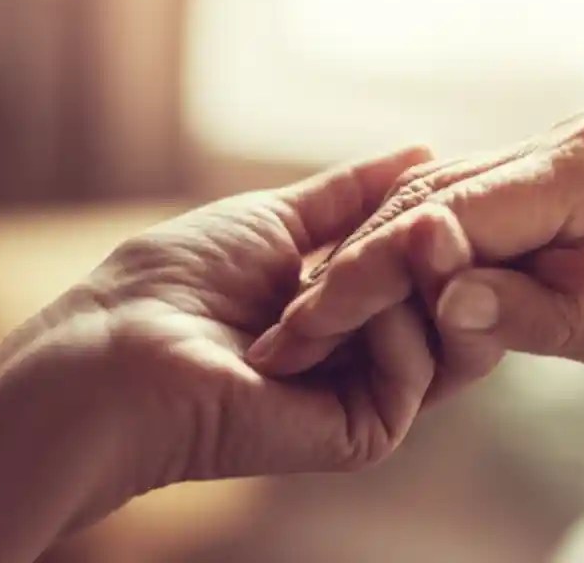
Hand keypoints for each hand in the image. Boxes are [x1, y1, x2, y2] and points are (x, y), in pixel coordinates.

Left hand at [35, 146, 464, 492]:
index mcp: (342, 310)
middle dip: (452, 249)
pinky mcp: (362, 433)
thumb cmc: (175, 283)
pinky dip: (400, 325)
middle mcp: (360, 355)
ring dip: (429, 276)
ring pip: (443, 336)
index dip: (444, 227)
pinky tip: (368, 299)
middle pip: (447, 303)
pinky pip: (414, 372)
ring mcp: (363, 395)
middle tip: (442, 211)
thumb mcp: (277, 218)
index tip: (462, 181)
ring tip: (416, 237)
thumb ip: (352, 195)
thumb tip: (423, 151)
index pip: (425, 270)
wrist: (120, 349)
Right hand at [249, 114, 583, 418]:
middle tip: (289, 333)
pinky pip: (473, 217)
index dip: (386, 267)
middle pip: (443, 200)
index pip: (472, 213)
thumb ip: (552, 314)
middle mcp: (583, 144)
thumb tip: (448, 297)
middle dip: (364, 266)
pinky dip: (419, 259)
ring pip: (445, 205)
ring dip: (378, 263)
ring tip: (307, 322)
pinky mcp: (557, 190)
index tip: (314, 317)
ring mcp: (567, 162)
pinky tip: (368, 297)